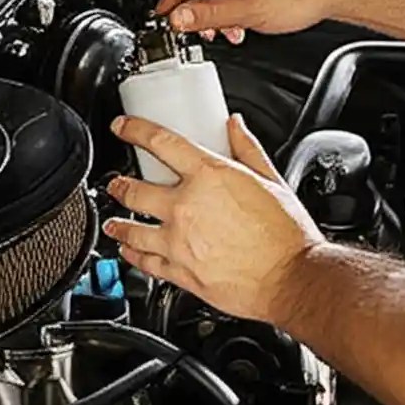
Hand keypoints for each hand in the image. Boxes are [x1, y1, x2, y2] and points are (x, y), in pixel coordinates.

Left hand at [103, 113, 326, 323]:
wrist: (291, 279)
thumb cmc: (286, 234)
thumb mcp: (271, 180)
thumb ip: (248, 149)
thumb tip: (235, 125)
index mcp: (209, 176)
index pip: (160, 143)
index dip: (134, 130)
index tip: (122, 127)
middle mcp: (187, 207)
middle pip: (135, 190)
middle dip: (118, 185)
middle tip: (114, 183)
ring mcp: (179, 242)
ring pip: (132, 229)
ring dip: (118, 224)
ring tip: (113, 222)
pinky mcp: (181, 272)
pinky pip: (146, 262)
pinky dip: (132, 255)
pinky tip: (128, 252)